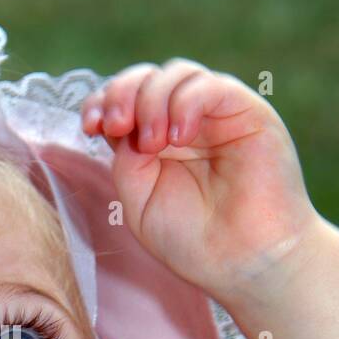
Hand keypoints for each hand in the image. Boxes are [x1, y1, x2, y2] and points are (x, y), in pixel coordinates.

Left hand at [81, 59, 321, 302]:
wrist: (246, 264)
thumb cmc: (195, 241)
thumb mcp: (140, 200)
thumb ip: (126, 159)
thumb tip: (121, 124)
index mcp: (155, 141)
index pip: (124, 99)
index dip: (103, 101)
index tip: (91, 126)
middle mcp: (185, 122)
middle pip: (146, 78)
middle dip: (122, 93)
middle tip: (116, 127)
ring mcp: (216, 115)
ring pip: (177, 74)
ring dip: (152, 100)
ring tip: (153, 144)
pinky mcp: (248, 112)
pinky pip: (211, 86)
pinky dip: (186, 103)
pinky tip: (179, 136)